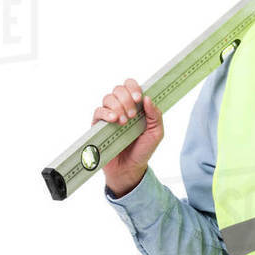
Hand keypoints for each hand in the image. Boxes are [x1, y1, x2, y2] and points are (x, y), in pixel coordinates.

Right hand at [91, 77, 163, 196]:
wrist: (130, 169)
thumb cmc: (143, 150)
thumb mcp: (156, 133)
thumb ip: (155, 115)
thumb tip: (148, 99)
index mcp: (136, 106)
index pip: (131, 86)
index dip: (133, 87)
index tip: (138, 98)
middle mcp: (121, 107)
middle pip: (119, 89)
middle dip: (126, 99)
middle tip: (133, 116)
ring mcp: (109, 115)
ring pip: (108, 98)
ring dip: (117, 106)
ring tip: (124, 122)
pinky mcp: (99, 125)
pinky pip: (98, 111)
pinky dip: (106, 113)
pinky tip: (114, 120)